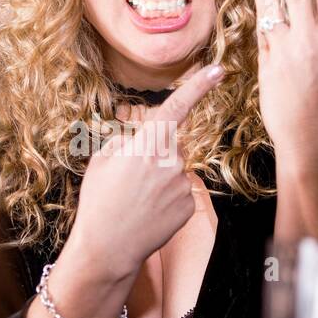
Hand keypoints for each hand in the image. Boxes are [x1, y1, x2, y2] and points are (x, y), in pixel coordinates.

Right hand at [70, 63, 225, 277]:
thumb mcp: (101, 160)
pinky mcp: (190, 206)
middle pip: (171, 145)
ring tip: (136, 201)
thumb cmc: (99, 201)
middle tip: (129, 181)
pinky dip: (167, 200)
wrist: (107, 248)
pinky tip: (150, 212)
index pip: (177, 107)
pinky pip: (181, 192)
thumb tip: (142, 140)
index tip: (218, 70)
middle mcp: (171, 161)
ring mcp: (183, 185)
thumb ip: (126, 141)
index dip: (200, 86)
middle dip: (155, 155)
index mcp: (148, 145)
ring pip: (176, 170)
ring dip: (160, 180)